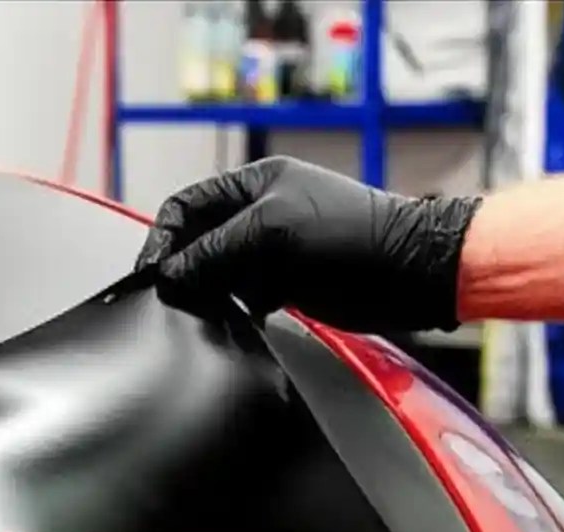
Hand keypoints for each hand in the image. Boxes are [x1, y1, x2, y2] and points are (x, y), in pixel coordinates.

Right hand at [136, 156, 482, 332]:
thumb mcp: (273, 232)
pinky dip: (238, 306)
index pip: (188, 205)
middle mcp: (261, 213)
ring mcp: (274, 249)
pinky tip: (244, 315)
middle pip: (200, 239)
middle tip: (173, 294)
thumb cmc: (354, 236)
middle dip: (185, 266)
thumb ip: (216, 251)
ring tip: (207, 307)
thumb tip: (171, 272)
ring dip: (211, 289)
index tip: (152, 271)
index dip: (164, 236)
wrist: (411, 272)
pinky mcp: (288, 282)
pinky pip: (245, 294)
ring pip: (220, 270)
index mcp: (256, 184)